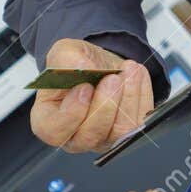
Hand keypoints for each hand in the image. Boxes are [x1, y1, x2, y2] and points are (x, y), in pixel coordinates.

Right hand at [29, 38, 152, 152]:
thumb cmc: (76, 65)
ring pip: (119, 131)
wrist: (100, 65)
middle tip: (112, 78)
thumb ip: (67, 60)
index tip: (84, 87)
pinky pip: (139, 122)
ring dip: (127, 98)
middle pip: (91, 135)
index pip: (55, 131)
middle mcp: (75, 136)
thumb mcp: (64, 53)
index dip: (71, 112)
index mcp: (49, 121)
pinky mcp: (128, 134)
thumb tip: (83, 68)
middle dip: (105, 105)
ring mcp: (103, 139)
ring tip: (128, 70)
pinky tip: (136, 75)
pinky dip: (141, 96)